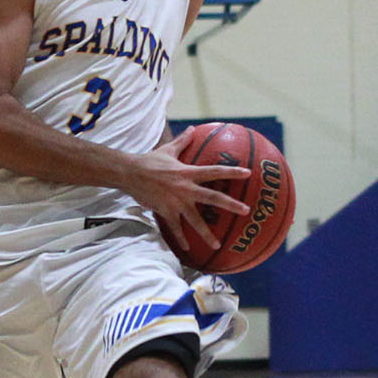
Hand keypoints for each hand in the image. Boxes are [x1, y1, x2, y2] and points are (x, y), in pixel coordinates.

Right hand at [130, 127, 250, 244]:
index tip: (248, 173)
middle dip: (231, 204)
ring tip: (218, 245)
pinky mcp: (166, 212)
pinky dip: (181, 239)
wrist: (130, 174)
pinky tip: (187, 249)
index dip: (232, 171)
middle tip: (246, 210)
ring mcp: (176, 202)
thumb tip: (193, 128)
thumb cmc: (149, 161)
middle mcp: (185, 189)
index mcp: (188, 173)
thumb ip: (183, 140)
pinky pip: (176, 228)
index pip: (214, 171)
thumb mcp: (168, 149)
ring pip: (195, 221)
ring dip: (207, 234)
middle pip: (213, 198)